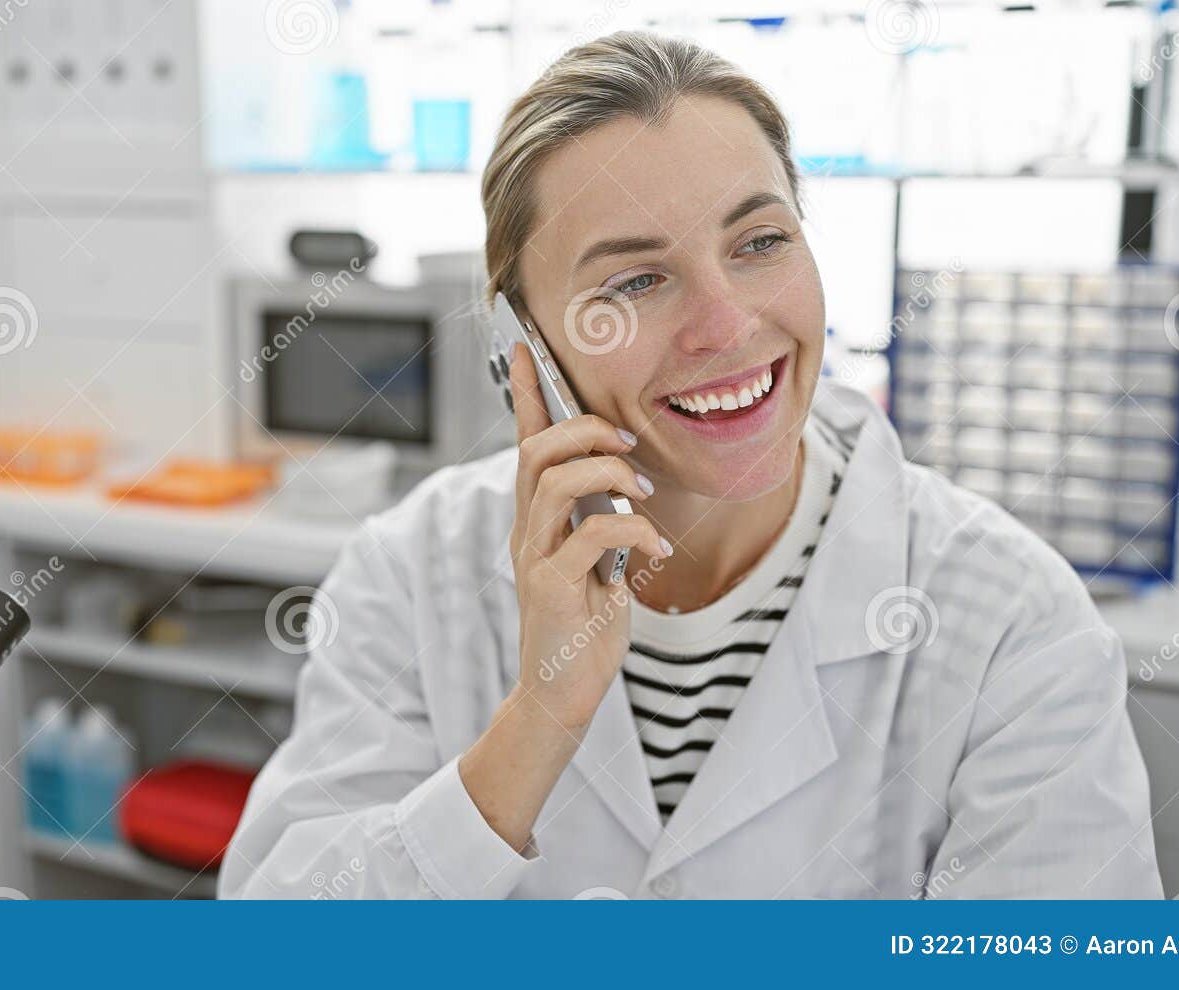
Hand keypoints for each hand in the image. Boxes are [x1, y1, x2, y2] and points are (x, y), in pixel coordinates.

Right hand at [458, 342, 669, 852]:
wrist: (561, 690)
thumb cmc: (582, 624)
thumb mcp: (595, 560)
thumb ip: (599, 518)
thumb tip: (624, 479)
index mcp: (536, 516)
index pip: (525, 441)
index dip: (527, 392)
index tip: (528, 344)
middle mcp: (526, 529)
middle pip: (537, 451)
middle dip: (585, 431)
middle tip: (628, 444)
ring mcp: (533, 557)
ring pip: (556, 482)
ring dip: (608, 474)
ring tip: (641, 492)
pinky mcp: (550, 587)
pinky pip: (591, 536)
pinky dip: (632, 530)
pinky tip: (653, 547)